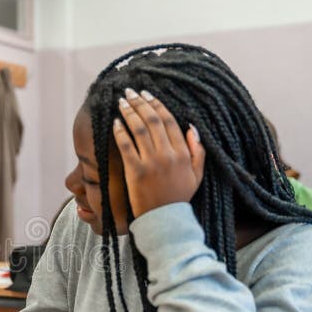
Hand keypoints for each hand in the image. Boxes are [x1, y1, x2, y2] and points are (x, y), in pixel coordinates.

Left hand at [114, 88, 204, 216]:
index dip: (157, 104)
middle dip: (140, 102)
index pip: (170, 121)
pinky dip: (119, 131)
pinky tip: (114, 122)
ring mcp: (151, 162)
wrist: (165, 220)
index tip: (147, 95)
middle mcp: (168, 154)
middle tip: (130, 92)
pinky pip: (126, 145)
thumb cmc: (179, 198)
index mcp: (183, 153)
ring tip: (121, 102)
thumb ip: (197, 151)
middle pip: (152, 120)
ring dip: (128, 111)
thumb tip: (192, 128)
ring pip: (138, 129)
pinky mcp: (135, 171)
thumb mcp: (197, 175)